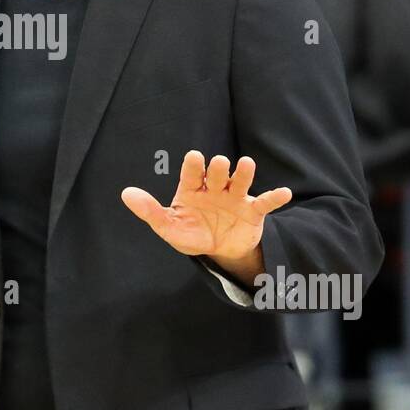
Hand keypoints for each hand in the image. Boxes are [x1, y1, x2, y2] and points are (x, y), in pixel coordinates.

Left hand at [121, 151, 290, 272]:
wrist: (220, 251)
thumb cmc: (192, 233)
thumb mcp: (169, 227)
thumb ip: (150, 211)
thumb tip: (126, 193)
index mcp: (193, 189)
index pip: (192, 173)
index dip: (194, 165)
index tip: (195, 158)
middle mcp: (215, 188)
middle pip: (217, 173)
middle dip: (217, 168)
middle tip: (219, 164)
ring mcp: (235, 197)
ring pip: (240, 181)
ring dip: (243, 173)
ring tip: (246, 164)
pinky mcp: (253, 211)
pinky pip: (264, 202)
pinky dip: (274, 197)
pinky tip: (284, 194)